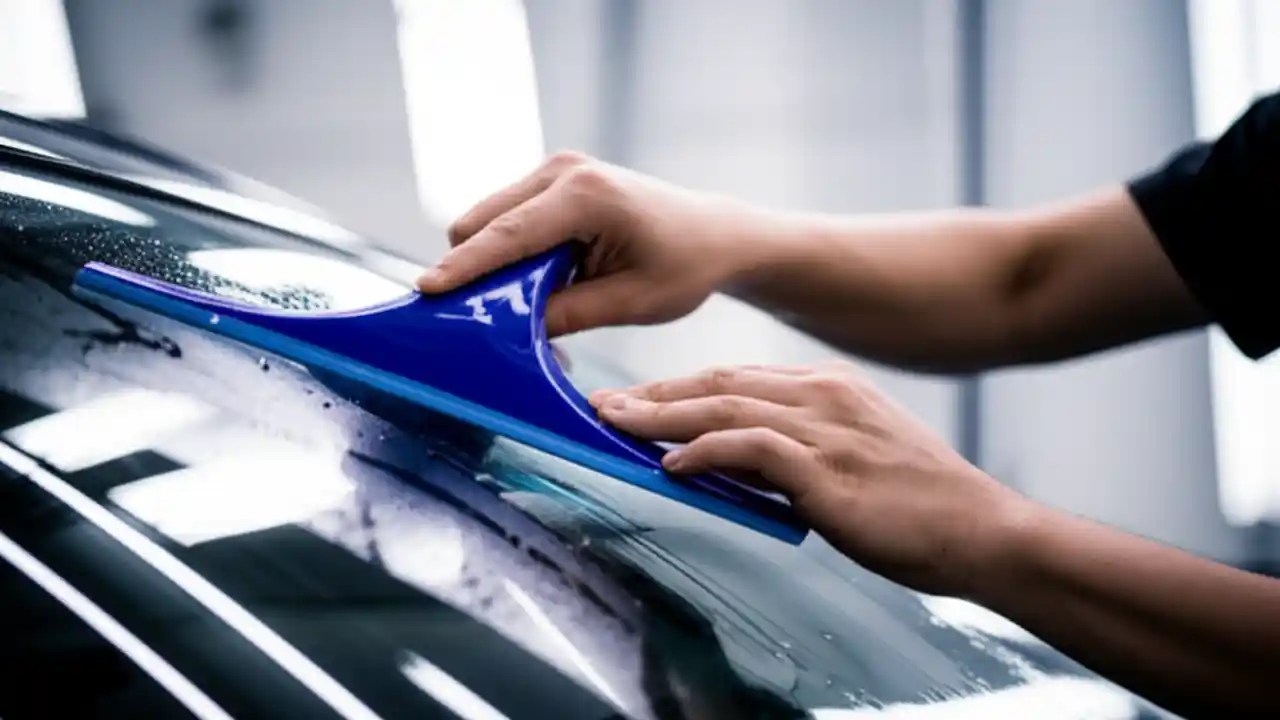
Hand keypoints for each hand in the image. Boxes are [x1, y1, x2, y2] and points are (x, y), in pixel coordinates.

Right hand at [416, 151, 761, 336]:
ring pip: (488, 222)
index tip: (428, 291)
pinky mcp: (552, 181)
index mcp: (585, 195)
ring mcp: (555, 171)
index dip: (465, 267)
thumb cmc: (683, 267)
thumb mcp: (628, 303)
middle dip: (476, 272)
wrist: (714, 235)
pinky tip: (543, 284)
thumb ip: (564, 313)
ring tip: (533, 306)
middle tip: (497, 323)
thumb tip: (508, 328)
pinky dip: (510, 255)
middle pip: (482, 223)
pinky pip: (507, 220)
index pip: (508, 236)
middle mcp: (563, 171)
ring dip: (494, 266)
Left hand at [590, 362, 1030, 596]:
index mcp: (829, 388)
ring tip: (616, 426)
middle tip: (605, 408)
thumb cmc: (917, 505)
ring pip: (725, 406)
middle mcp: (824, 395)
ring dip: (663, 416)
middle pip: (720, 383)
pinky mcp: (826, 467)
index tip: (637, 403)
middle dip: (656, 396)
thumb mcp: (848, 462)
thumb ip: (790, 455)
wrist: (980, 529)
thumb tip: (725, 465)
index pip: (737, 378)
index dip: (680, 389)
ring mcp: (826, 427)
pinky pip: (749, 448)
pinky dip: (704, 450)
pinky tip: (671, 463)